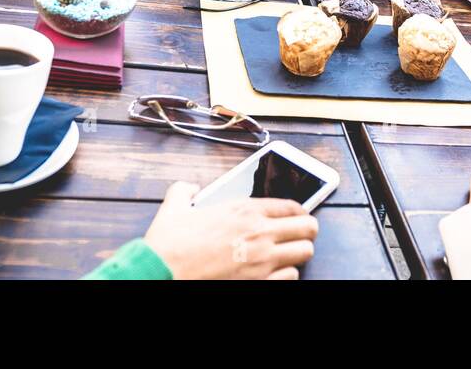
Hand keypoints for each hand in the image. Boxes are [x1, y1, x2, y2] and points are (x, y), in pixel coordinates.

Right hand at [142, 182, 318, 279]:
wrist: (162, 272)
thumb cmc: (170, 243)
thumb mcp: (175, 206)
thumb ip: (185, 190)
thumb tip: (189, 187)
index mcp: (244, 209)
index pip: (291, 205)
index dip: (299, 211)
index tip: (299, 215)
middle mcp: (260, 232)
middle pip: (308, 228)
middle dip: (307, 230)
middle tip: (302, 235)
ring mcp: (262, 260)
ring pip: (305, 253)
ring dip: (298, 253)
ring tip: (289, 254)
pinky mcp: (259, 283)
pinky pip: (291, 277)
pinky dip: (286, 275)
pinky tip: (275, 273)